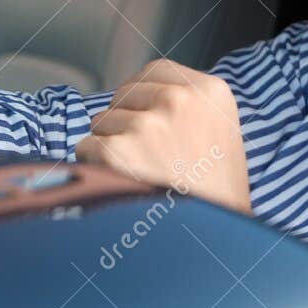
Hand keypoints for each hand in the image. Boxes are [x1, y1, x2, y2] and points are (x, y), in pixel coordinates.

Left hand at [75, 59, 250, 213]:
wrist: (217, 236)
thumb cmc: (218, 192)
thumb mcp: (221, 132)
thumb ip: (189, 105)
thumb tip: (141, 94)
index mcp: (211, 91)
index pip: (154, 71)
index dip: (143, 96)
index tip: (147, 119)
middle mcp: (180, 100)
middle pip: (123, 94)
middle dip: (125, 121)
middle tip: (148, 156)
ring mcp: (148, 125)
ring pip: (101, 122)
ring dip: (111, 146)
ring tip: (141, 175)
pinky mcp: (117, 151)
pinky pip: (85, 148)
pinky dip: (96, 168)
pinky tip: (125, 186)